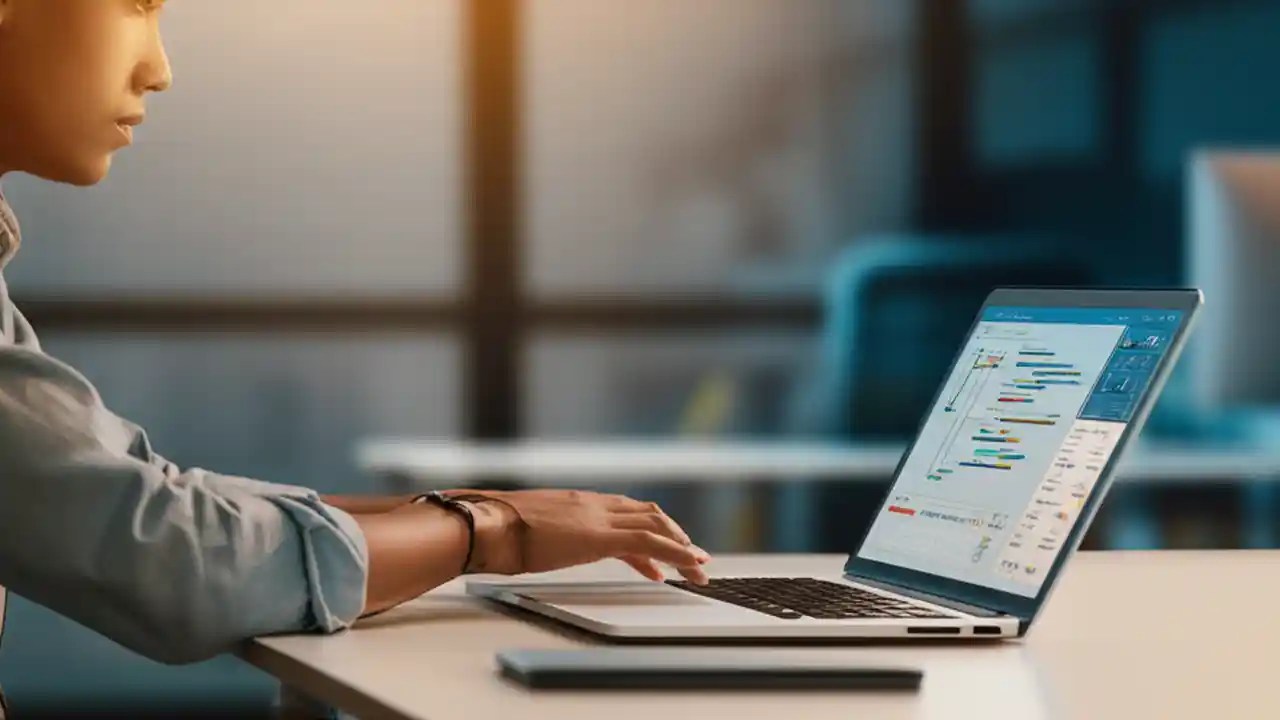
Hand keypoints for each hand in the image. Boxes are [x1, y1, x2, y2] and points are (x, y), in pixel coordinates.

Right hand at [452, 490, 710, 584]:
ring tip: (697, 567)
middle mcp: (592, 504)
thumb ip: (536, 533)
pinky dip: (676, 554)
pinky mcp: (601, 537)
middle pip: (646, 514)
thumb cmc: (494, 531)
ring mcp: (598, 517)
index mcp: (575, 502)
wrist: (486, 526)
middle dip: (671, 535)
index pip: (622, 511)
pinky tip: (690, 566)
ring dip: (681, 547)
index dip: (646, 528)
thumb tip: (523, 544)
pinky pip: (651, 543)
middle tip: (689, 555)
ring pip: (655, 526)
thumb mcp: (523, 530)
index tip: (658, 550)